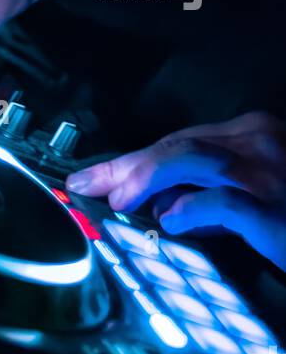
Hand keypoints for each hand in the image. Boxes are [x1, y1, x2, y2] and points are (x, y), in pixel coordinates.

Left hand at [66, 111, 285, 271]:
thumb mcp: (258, 192)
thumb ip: (213, 192)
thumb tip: (163, 205)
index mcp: (251, 132)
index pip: (179, 139)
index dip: (134, 158)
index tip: (98, 174)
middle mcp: (257, 141)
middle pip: (176, 144)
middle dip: (126, 165)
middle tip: (87, 184)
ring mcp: (268, 173)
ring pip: (191, 158)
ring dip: (145, 177)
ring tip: (117, 199)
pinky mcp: (276, 209)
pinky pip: (225, 203)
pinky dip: (192, 210)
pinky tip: (171, 222)